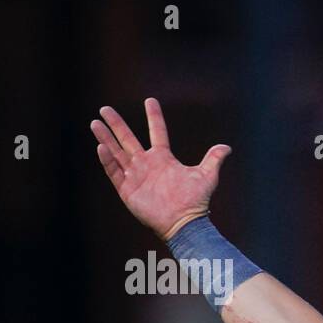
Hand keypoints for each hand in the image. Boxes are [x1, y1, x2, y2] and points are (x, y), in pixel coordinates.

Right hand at [90, 98, 230, 241]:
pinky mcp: (127, 189)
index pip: (157, 132)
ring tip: (95, 123)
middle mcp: (147, 164)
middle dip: (116, 124)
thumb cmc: (195, 201)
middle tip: (105, 109)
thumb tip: (227, 147)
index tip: (150, 100)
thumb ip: (213, 159)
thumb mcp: (206, 176)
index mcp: (163, 158)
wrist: (184, 222)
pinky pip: (114, 172)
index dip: (154, 117)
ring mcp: (135, 176)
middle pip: (128, 139)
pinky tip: (101, 147)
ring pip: (116, 153)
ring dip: (105, 138)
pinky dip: (107, 160)